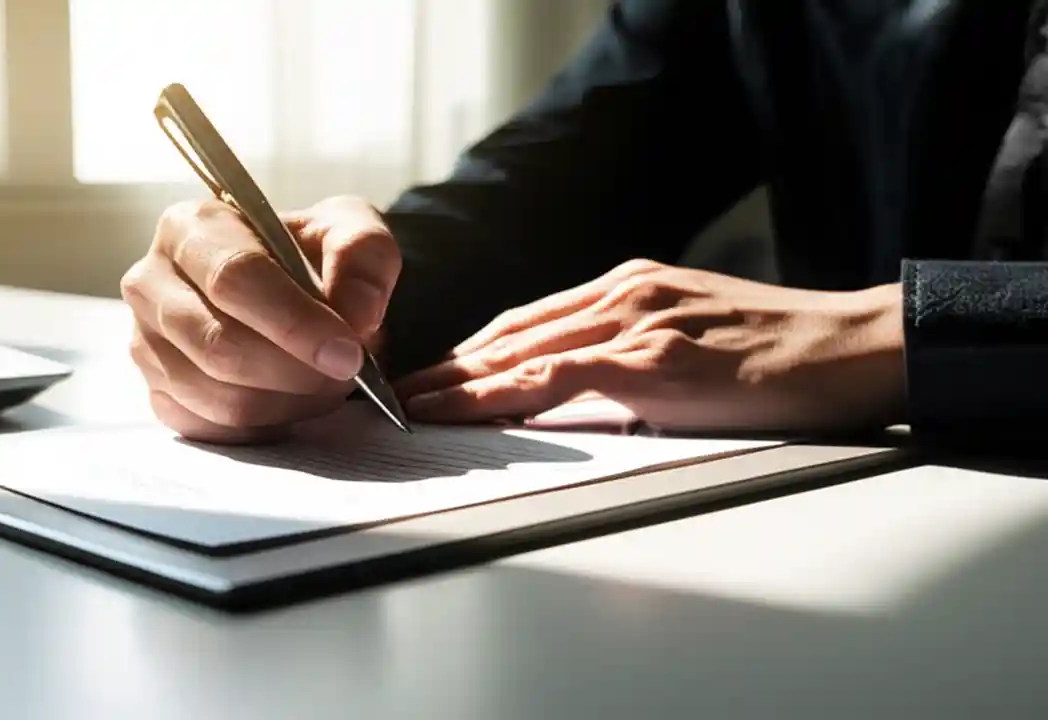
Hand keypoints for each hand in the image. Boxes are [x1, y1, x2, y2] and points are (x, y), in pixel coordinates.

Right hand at [122, 195, 399, 442]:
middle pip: (220, 346)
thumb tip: (356, 312)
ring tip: (323, 382)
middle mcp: (152, 282)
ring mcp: (146, 343)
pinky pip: (211, 428)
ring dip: (287, 401)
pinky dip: (264, 425)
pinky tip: (291, 400)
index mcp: (193, 227)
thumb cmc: (311, 256)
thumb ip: (362, 254)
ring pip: (217, 396)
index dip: (294, 322)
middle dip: (295, 371)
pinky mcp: (158, 393)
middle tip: (343, 371)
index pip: (234, 278)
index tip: (347, 353)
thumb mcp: (350, 231)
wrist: (294, 292)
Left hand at [395, 260, 905, 432]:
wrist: (855, 348)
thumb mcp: (695, 340)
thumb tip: (588, 397)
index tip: (434, 372)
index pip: (530, 320)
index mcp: (631, 287)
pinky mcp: (653, 362)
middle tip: (400, 389)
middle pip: (511, 332)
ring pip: (520, 353)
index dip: (475, 349)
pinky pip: (554, 380)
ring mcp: (636, 323)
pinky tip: (461, 411)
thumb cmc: (783, 353)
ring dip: (456, 382)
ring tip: (410, 405)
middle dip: (449, 364)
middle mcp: (624, 294)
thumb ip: (637, 358)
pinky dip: (498, 396)